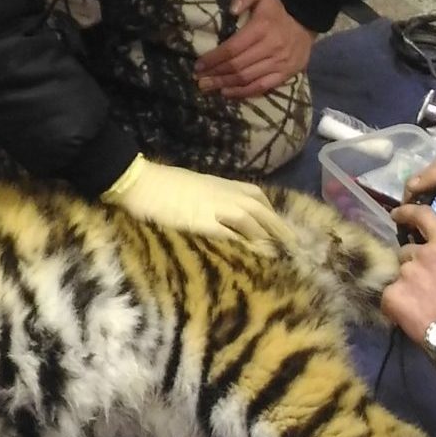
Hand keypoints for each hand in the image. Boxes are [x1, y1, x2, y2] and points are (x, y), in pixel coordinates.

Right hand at [107, 158, 293, 251]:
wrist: (141, 182)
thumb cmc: (160, 184)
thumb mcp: (191, 187)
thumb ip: (207, 196)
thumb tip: (213, 207)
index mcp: (220, 183)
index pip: (255, 194)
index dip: (269, 210)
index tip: (279, 224)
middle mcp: (224, 193)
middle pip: (260, 207)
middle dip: (278, 225)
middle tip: (293, 243)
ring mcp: (216, 206)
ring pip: (252, 218)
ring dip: (268, 234)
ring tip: (281, 251)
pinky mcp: (205, 221)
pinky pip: (233, 232)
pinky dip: (248, 242)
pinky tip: (258, 254)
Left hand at [195, 0, 314, 100]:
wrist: (305, 24)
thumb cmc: (275, 11)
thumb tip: (232, 9)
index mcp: (262, 28)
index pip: (232, 47)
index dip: (213, 58)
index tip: (198, 65)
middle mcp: (271, 47)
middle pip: (237, 66)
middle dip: (215, 74)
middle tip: (198, 80)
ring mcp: (279, 63)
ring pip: (247, 78)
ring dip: (224, 84)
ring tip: (207, 87)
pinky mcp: (285, 75)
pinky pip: (261, 87)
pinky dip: (242, 92)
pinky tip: (227, 93)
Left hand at [380, 203, 435, 345]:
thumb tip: (433, 263)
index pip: (423, 217)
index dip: (408, 212)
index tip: (397, 213)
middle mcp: (420, 253)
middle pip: (405, 252)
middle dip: (411, 265)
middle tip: (424, 286)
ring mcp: (403, 273)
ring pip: (396, 274)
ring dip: (403, 285)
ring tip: (418, 304)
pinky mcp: (389, 294)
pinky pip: (388, 295)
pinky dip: (395, 304)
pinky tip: (409, 315)